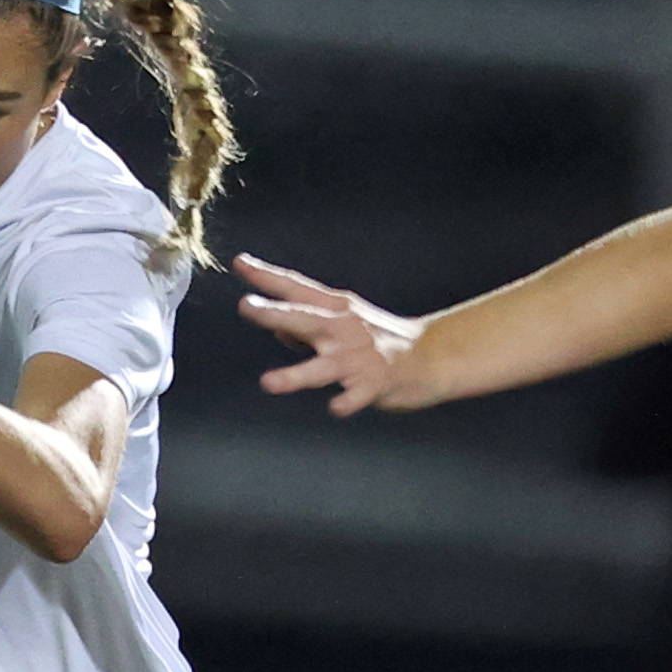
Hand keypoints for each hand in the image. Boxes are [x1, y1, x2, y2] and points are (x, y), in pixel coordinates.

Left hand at [237, 254, 423, 415]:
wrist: (431, 356)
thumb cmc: (379, 339)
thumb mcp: (344, 322)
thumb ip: (307, 328)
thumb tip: (276, 331)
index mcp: (335, 308)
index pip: (296, 288)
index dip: (267, 276)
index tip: (240, 263)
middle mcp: (344, 328)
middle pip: (304, 320)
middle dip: (275, 314)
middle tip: (246, 307)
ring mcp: (359, 358)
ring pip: (323, 366)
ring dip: (295, 374)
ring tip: (268, 383)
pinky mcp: (375, 384)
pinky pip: (356, 395)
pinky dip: (346, 401)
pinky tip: (335, 408)